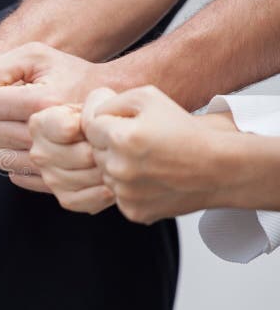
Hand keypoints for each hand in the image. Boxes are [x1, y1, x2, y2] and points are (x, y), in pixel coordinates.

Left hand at [0, 42, 114, 190]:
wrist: (107, 107)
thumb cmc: (70, 75)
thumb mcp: (35, 55)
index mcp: (44, 102)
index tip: (15, 91)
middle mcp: (48, 137)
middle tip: (18, 109)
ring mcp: (52, 163)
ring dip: (5, 141)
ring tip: (24, 126)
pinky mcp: (53, 182)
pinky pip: (14, 174)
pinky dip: (18, 160)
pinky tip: (33, 144)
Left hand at [84, 85, 236, 223]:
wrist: (219, 168)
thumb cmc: (184, 130)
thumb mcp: (149, 98)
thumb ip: (112, 101)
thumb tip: (92, 114)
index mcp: (122, 138)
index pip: (90, 127)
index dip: (107, 123)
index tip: (125, 124)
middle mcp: (120, 168)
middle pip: (94, 152)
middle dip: (110, 145)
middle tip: (139, 143)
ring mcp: (125, 193)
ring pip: (105, 175)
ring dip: (119, 167)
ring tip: (147, 160)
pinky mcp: (133, 211)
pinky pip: (118, 195)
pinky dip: (130, 187)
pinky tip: (152, 178)